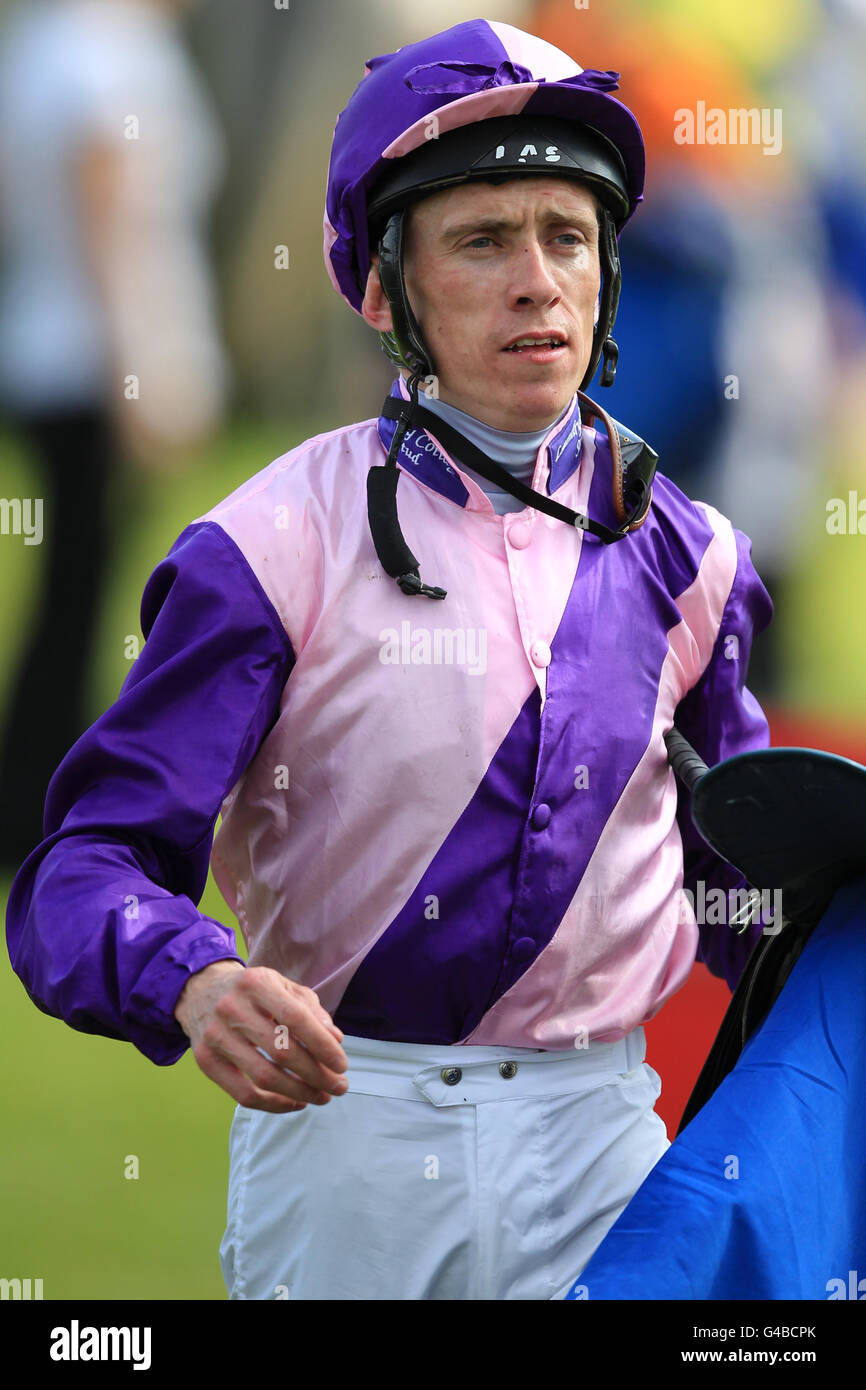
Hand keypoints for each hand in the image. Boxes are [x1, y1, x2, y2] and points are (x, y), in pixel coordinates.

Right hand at [174, 961, 349, 1112]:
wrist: (200, 990)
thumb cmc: (252, 991)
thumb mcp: (282, 986)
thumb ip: (311, 1010)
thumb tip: (336, 1041)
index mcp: (256, 984)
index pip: (296, 1018)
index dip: (323, 1045)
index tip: (342, 1064)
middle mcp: (232, 1008)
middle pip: (282, 1052)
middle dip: (317, 1075)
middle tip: (339, 1086)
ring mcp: (215, 1036)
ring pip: (264, 1077)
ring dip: (299, 1093)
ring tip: (321, 1097)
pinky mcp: (205, 1060)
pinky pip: (243, 1094)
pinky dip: (274, 1104)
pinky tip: (295, 1103)